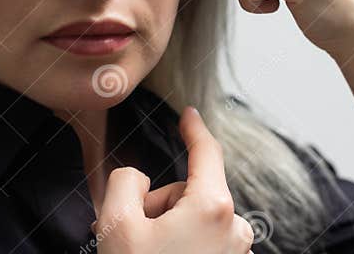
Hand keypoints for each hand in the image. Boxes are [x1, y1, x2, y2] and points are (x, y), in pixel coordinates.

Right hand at [94, 106, 253, 253]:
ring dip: (166, 228)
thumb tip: (137, 179)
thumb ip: (124, 182)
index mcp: (212, 209)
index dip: (193, 128)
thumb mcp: (117, 225)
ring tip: (143, 250)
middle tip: (132, 234)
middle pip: (188, 192)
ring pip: (193, 219)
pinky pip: (203, 241)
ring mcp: (236, 252)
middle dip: (157, 205)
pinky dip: (179, 245)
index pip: (206, 152)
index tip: (189, 114)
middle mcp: (233, 228)